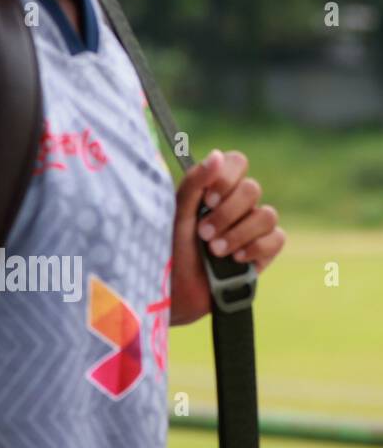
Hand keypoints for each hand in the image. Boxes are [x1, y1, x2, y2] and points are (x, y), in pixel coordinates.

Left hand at [169, 149, 285, 325]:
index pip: (237, 162)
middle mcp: (234, 204)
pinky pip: (277, 238)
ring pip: (268, 214)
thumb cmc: (169, 251)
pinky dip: (256, 248)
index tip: (208, 199)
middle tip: (203, 233)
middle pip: (253, 189)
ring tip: (214, 251)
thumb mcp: (176, 215)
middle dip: (227, 214)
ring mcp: (251, 227)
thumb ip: (194, 184)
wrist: (176, 292)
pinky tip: (236, 259)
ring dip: (239, 233)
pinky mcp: (263, 251)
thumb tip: (217, 155)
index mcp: (212, 189)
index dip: (228, 178)